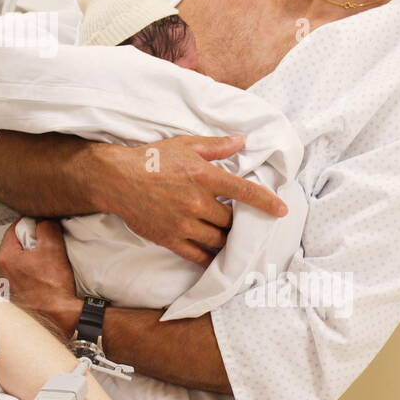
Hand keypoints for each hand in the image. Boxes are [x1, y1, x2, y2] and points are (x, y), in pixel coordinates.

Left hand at [0, 219, 80, 336]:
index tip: (41, 224)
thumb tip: (42, 221)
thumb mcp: (53, 246)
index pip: (13, 229)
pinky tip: (43, 275)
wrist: (60, 314)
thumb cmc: (54, 283)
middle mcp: (0, 272)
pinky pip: (20, 275)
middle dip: (29, 240)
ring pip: (18, 261)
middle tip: (46, 242)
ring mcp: (7, 286)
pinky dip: (30, 271)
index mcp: (5, 258)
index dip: (29, 223)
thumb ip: (45, 226)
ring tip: (46, 260)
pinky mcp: (15, 296)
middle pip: (14, 245)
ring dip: (30, 257)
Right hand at [97, 134, 287, 266]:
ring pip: (217, 240)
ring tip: (228, 237)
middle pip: (231, 220)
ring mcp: (183, 223)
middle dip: (237, 222)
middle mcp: (197, 202)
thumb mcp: (185, 145)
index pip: (244, 192)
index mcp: (204, 176)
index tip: (282, 210)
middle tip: (238, 220)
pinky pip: (197, 255)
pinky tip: (215, 258)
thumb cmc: (151, 159)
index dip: (266, 202)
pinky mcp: (170, 238)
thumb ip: (216, 146)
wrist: (117, 179)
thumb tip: (241, 141)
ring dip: (226, 240)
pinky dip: (210, 258)